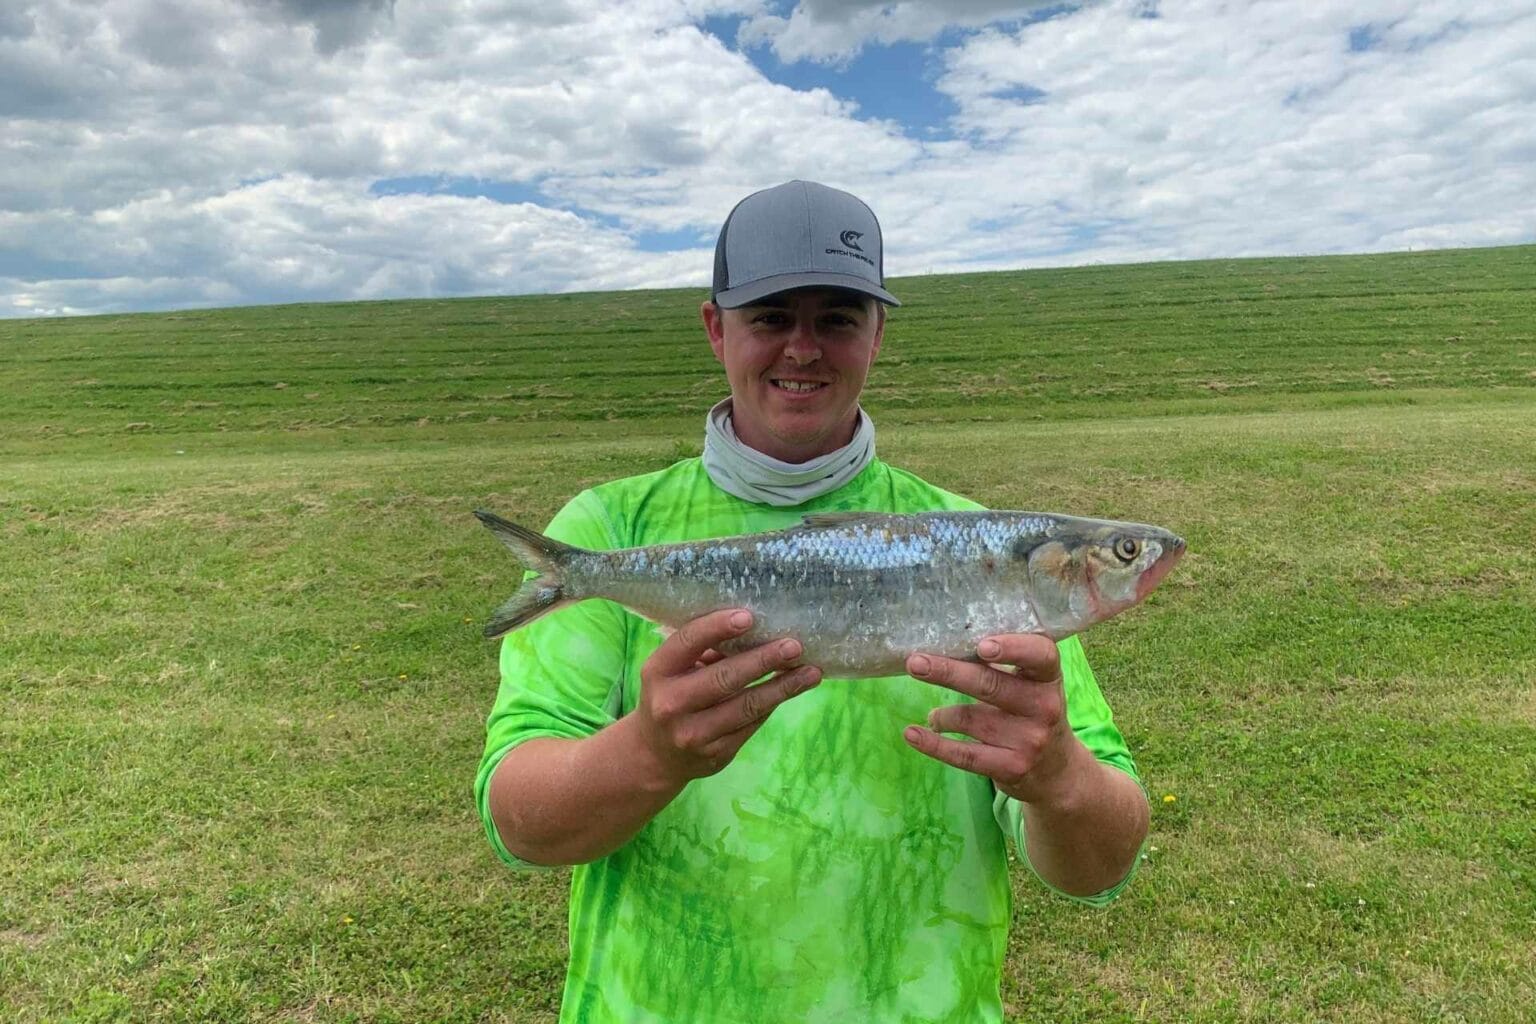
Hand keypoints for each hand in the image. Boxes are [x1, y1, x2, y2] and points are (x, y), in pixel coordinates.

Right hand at [633, 608, 820, 785]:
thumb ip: (703, 650)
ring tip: (811, 672)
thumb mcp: (673, 669)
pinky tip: (794, 688)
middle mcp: (671, 704)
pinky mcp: (716, 754)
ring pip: (746, 706)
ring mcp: (693, 734)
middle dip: (763, 660)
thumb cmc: (672, 694)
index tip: (749, 616)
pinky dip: (774, 703)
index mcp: (657, 671)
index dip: (717, 628)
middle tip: (794, 646)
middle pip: (724, 678)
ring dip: (783, 687)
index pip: (687, 643)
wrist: (656, 755)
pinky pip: (752, 724)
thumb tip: (757, 627)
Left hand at [902, 633, 1085, 805]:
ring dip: (942, 715)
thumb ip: (1004, 663)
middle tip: (915, 663)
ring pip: (970, 719)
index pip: (1040, 655)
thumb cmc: (1032, 712)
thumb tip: (945, 643)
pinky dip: (934, 744)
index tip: (981, 645)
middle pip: (990, 685)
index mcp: (1048, 678)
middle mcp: (1045, 708)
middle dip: (948, 672)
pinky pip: (965, 754)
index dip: (1012, 648)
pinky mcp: (1012, 767)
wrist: (1056, 771)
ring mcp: (1030, 740)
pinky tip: (912, 734)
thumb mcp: (1033, 685)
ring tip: (933, 716)